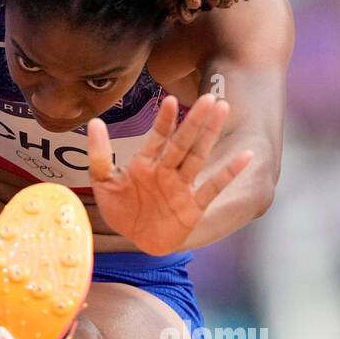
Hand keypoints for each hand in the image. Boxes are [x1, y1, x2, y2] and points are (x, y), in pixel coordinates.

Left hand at [87, 94, 251, 254]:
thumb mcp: (103, 182)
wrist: (136, 240)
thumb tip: (94, 121)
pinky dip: (229, 173)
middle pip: (183, 142)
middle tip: (208, 98)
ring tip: (223, 109)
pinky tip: (245, 156)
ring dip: (210, 135)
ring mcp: (182, 187)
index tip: (169, 100)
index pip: (157, 137)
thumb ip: (100, 154)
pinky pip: (213, 187)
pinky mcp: (194, 206)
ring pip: (198, 156)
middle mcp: (167, 171)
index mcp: (146, 163)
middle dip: (195, 121)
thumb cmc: (121, 209)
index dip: (164, 120)